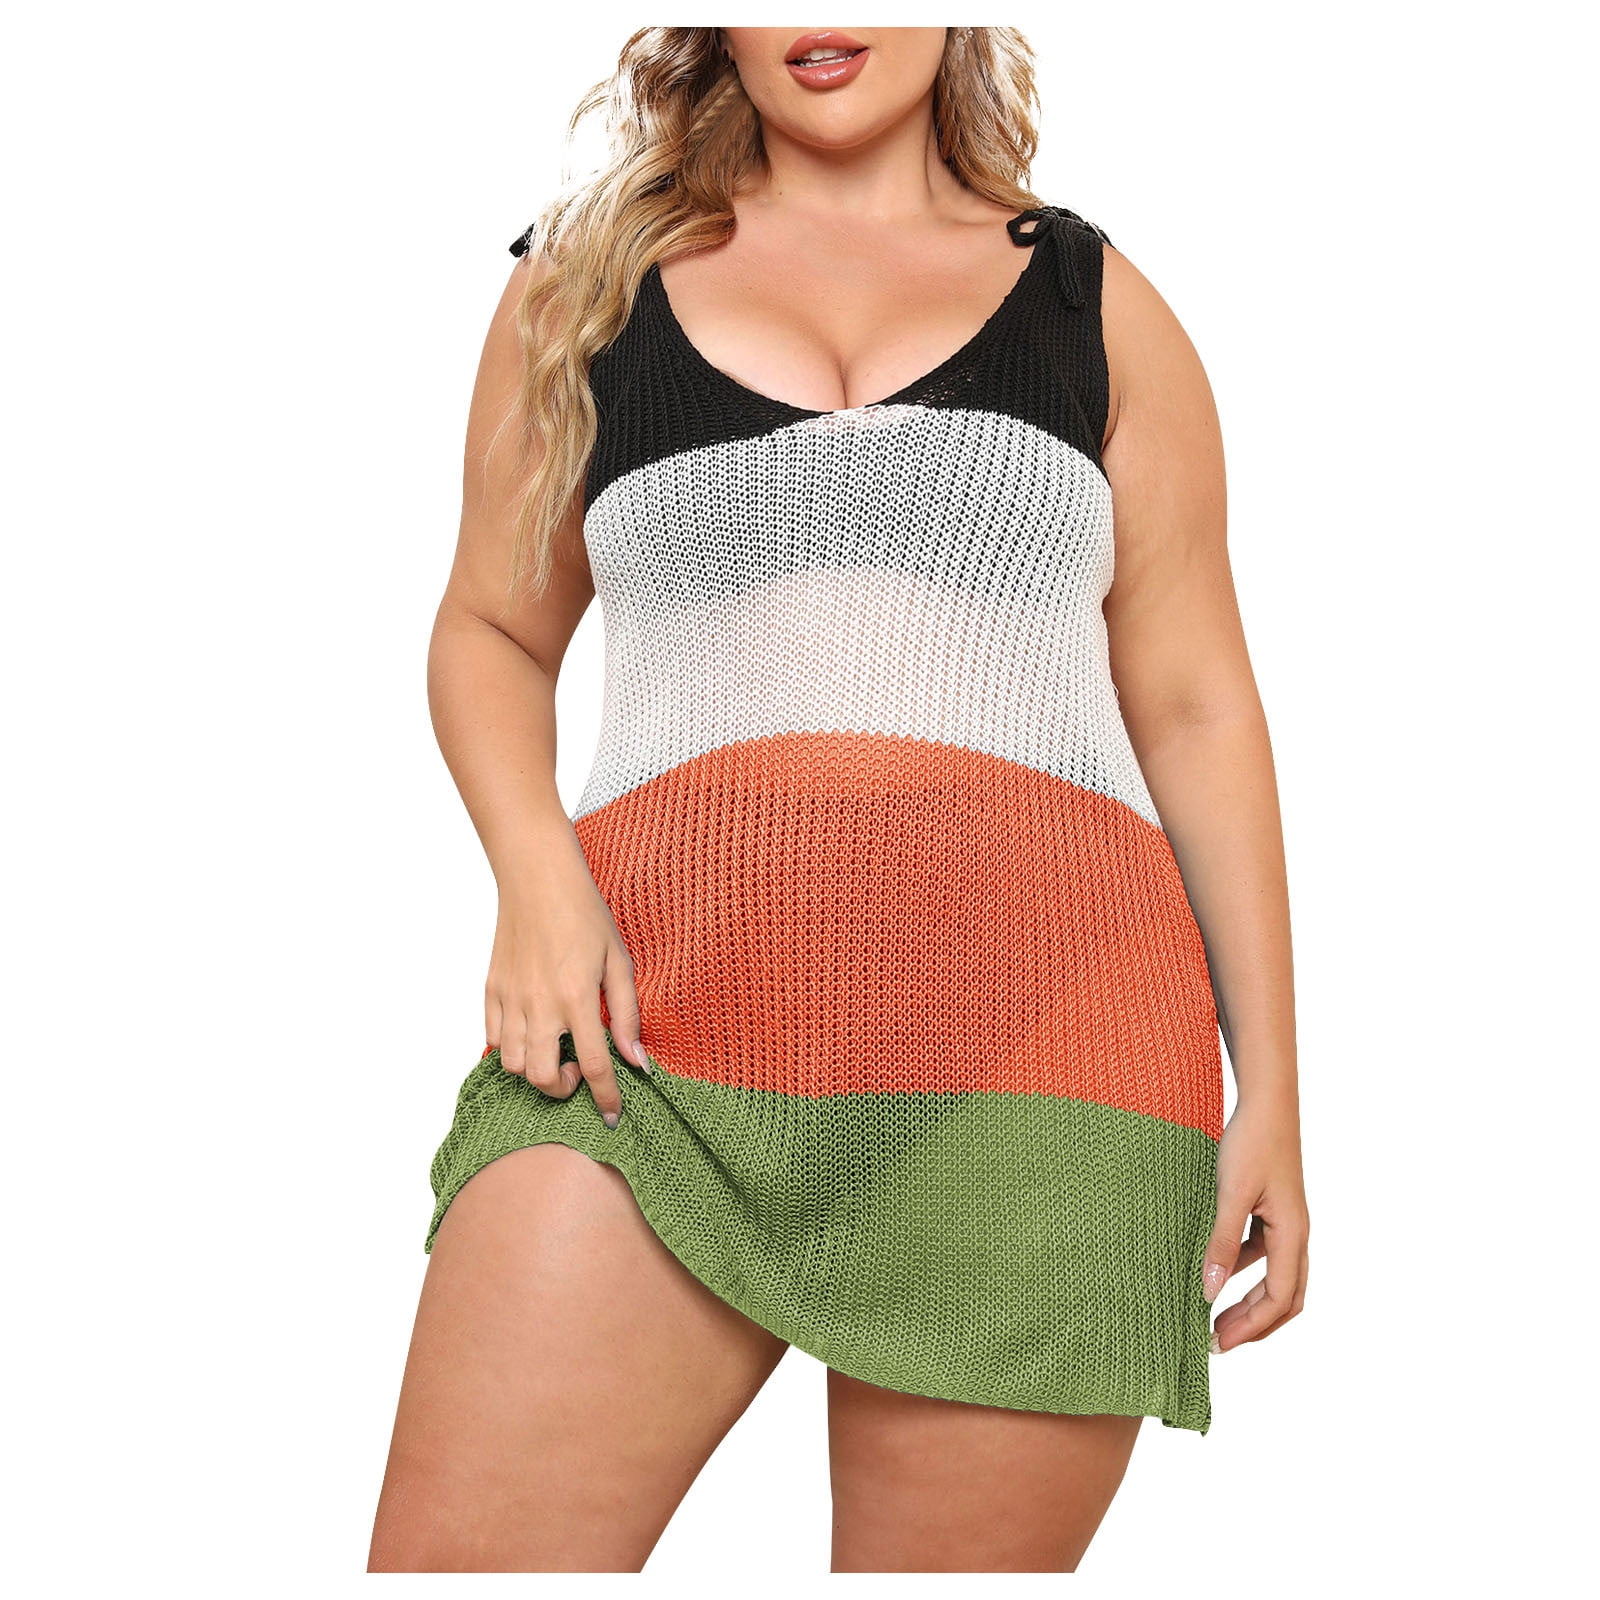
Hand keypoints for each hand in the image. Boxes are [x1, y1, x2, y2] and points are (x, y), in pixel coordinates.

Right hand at [483, 839, 647, 1129]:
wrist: (537, 877)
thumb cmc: (584, 913)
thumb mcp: (619, 961)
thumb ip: (626, 1014)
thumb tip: (637, 1060)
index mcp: (577, 997)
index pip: (595, 1067)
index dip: (606, 1099)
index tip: (612, 1117)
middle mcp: (539, 1004)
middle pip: (542, 1078)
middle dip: (564, 1089)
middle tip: (580, 1070)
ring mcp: (510, 998)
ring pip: (512, 1065)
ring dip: (535, 1070)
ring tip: (555, 1049)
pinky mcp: (490, 989)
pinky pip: (492, 1039)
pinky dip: (510, 1048)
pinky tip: (531, 1032)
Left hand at [1201, 1091, 1308, 1350]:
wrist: (1267, 1102)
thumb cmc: (1252, 1143)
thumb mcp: (1231, 1194)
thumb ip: (1221, 1242)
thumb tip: (1210, 1290)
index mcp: (1292, 1235)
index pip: (1279, 1298)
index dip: (1251, 1326)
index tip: (1219, 1343)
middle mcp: (1296, 1235)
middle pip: (1286, 1298)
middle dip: (1256, 1325)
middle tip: (1218, 1342)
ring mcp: (1286, 1223)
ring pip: (1276, 1278)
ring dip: (1249, 1302)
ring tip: (1214, 1316)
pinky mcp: (1273, 1211)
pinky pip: (1262, 1254)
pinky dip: (1243, 1271)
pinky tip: (1215, 1271)